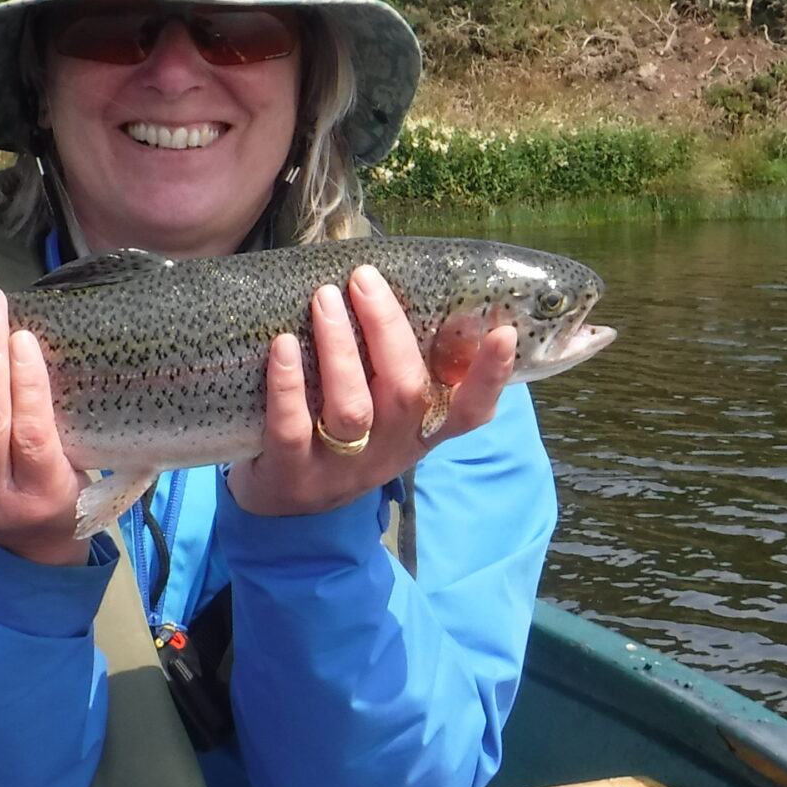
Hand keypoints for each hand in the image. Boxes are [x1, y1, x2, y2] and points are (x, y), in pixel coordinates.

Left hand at [227, 264, 516, 520]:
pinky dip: (289, 384)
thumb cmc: (341, 436)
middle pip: (404, 391)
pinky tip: (283, 345)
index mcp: (421, 432)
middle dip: (386, 328)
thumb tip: (397, 285)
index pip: (470, 411)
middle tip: (364, 279)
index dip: (491, 376)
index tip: (504, 333)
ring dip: (340, 348)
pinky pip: (293, 427)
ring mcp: (342, 466)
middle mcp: (390, 450)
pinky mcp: (293, 473)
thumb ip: (399, 366)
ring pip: (352, 408)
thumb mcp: (385, 414)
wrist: (287, 507)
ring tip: (325, 298)